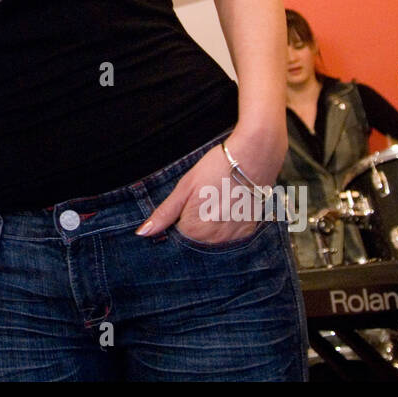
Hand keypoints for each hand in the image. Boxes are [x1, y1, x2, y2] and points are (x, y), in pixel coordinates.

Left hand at [137, 129, 281, 242]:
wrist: (254, 156)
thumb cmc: (216, 167)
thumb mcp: (185, 187)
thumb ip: (165, 213)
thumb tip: (143, 233)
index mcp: (194, 230)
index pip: (178, 233)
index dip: (181, 215)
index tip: (189, 200)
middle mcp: (215, 240)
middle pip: (196, 237)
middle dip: (197, 220)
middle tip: (207, 196)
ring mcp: (234, 237)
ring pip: (214, 236)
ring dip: (213, 222)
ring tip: (220, 198)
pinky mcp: (249, 230)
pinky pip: (231, 234)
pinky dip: (229, 222)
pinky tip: (231, 203)